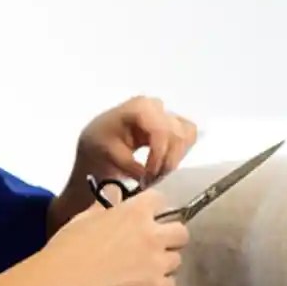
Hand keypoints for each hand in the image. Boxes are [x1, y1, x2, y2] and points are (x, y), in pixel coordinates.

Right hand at [37, 189, 189, 285]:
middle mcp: (152, 234)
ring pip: (176, 260)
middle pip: (181, 232)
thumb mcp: (85, 218)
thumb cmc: (68, 249)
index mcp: (135, 212)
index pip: (161, 200)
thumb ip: (107, 206)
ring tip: (141, 270)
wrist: (61, 283)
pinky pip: (170, 285)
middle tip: (152, 246)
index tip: (148, 218)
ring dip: (163, 264)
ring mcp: (157, 262)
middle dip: (169, 237)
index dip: (154, 209)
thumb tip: (115, 195)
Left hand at [76, 96, 197, 185]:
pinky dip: (180, 152)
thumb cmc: (99, 144)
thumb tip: (150, 177)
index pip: (161, 130)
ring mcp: (166, 113)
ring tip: (157, 173)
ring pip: (186, 135)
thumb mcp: (109, 155)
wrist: (97, 142)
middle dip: (167, 160)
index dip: (159, 155)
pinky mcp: (173, 123)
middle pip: (177, 134)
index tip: (148, 177)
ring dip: (175, 157)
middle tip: (152, 179)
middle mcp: (156, 105)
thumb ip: (130, 165)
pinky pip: (189, 136)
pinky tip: (164, 163)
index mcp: (138, 107)